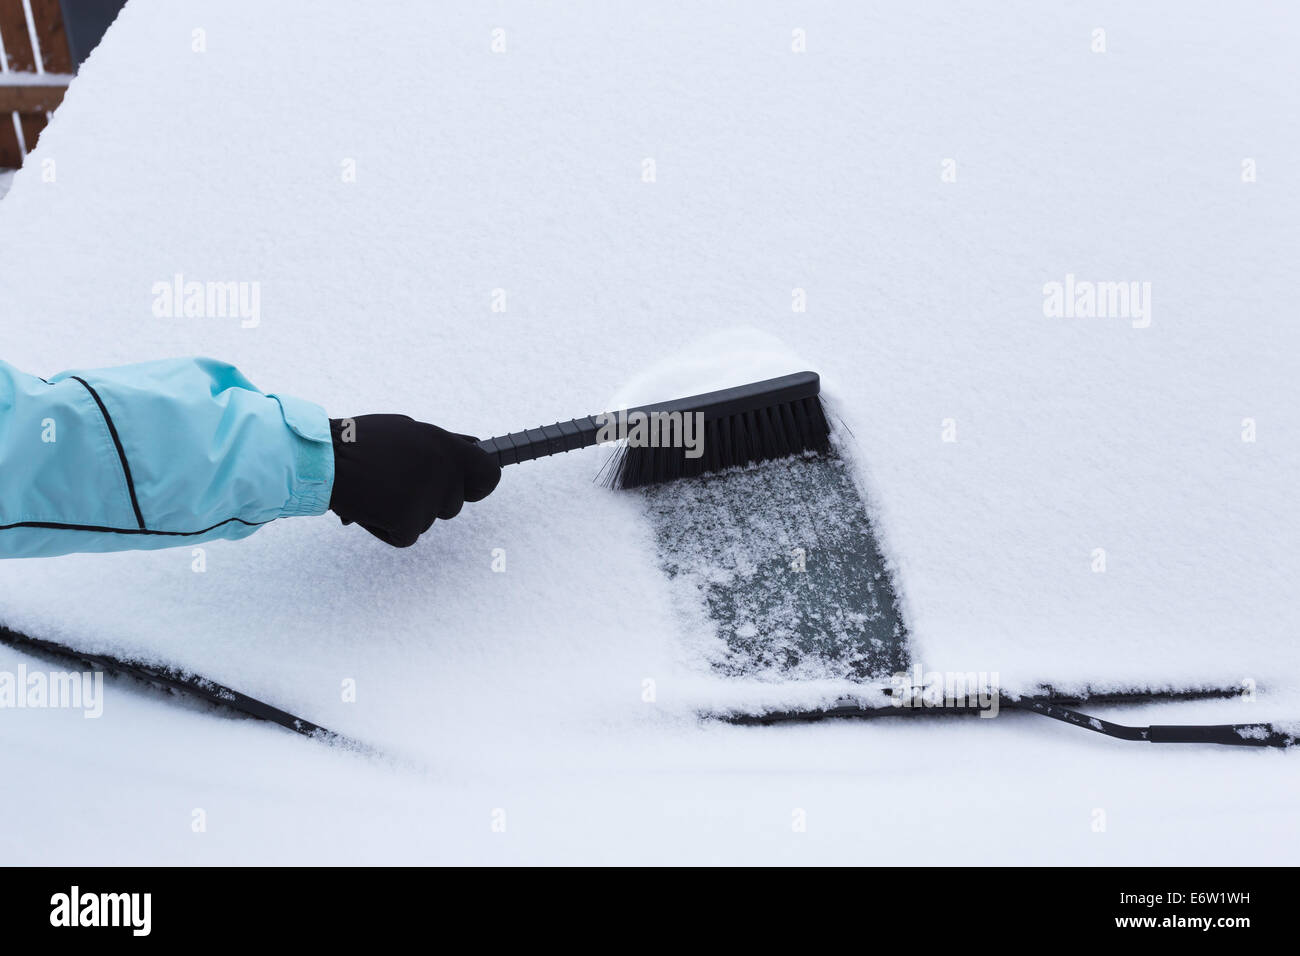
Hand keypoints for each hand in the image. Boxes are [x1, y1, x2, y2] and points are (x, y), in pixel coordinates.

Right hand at [328, 414, 500, 547]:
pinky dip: (387, 528)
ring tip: (378, 488)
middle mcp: (442, 470)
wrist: (322, 459)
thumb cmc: (360, 442)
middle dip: (429, 501)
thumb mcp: (407, 431)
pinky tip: (370, 506)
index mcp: (445, 445)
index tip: (469, 489)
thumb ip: (443, 443)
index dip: (479, 485)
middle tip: (397, 483)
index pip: (489, 473)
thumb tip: (476, 446)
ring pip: (427, 520)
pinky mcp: (408, 521)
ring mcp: (427, 497)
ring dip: (405, 513)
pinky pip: (406, 535)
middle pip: (453, 504)